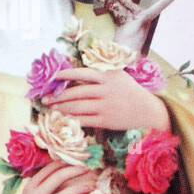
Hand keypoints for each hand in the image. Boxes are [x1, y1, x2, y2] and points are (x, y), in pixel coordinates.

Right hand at [9, 161, 96, 193]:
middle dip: (78, 168)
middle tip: (90, 166)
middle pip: (60, 174)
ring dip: (85, 184)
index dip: (66, 161)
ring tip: (95, 182)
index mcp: (30, 187)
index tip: (78, 159)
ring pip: (70, 190)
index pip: (50, 167)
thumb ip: (42, 188)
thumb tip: (63, 173)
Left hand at [41, 68, 170, 132]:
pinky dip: (72, 120)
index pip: (82, 73)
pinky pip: (85, 120)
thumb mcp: (118, 76)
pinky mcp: (106, 121)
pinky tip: (64, 119)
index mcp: (108, 76)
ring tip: (52, 108)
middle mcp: (106, 90)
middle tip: (47, 99)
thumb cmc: (129, 91)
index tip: (54, 77)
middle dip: (59, 96)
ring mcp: (106, 106)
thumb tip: (74, 73)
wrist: (147, 110)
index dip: (66, 74)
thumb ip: (99, 73)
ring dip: (62, 108)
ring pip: (78, 107)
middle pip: (76, 92)